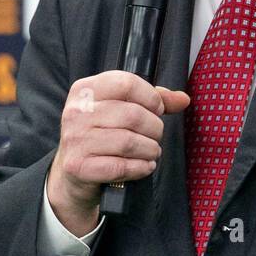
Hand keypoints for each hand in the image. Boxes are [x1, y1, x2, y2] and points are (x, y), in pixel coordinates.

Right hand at [48, 71, 189, 234]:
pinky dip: (140, 168)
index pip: (127, 83)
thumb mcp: (119, 109)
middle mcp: (77, 112)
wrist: (72, 172)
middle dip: (154, 128)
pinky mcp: (79, 166)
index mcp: (85, 89)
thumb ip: (152, 100)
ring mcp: (76, 139)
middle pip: (132, 114)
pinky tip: (144, 166)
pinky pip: (120, 166)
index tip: (157, 110)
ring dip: (150, 149)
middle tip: (155, 135)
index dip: (151, 98)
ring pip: (128, 142)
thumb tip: (183, 99)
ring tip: (151, 151)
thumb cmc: (101, 134)